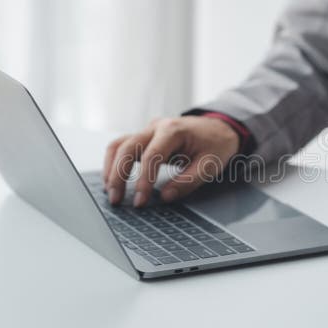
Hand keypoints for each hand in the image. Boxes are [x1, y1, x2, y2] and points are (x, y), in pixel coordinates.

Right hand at [102, 116, 239, 206]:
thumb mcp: (210, 164)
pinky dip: (114, 162)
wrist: (218, 126)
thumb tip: (165, 197)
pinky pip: (121, 146)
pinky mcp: (144, 137)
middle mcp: (156, 127)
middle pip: (127, 147)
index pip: (151, 156)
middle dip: (118, 175)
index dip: (143, 180)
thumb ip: (188, 181)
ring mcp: (148, 130)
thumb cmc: (215, 144)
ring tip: (109, 191)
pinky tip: (113, 180)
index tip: (140, 201)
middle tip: (116, 200)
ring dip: (111, 168)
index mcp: (173, 130)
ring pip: (118, 145)